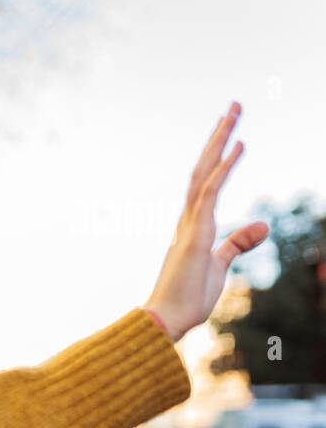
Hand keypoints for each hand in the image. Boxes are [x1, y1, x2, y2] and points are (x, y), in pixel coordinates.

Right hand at [143, 101, 269, 342]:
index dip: (219, 157)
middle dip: (218, 137)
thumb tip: (262, 224)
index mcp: (193, 228)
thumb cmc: (187, 299)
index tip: (232, 135)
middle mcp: (188, 220)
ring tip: (233, 113)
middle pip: (204, 168)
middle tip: (233, 107)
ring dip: (219, 141)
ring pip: (204, 172)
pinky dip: (224, 169)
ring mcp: (190, 225)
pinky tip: (238, 147)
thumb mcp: (221, 267)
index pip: (207, 183)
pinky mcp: (195, 234)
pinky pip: (210, 194)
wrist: (165, 321)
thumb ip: (238, 244)